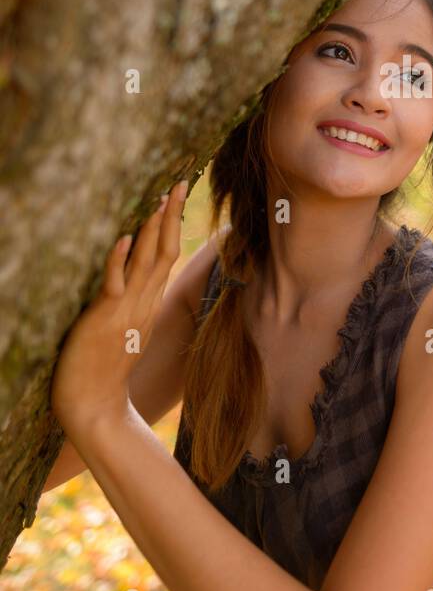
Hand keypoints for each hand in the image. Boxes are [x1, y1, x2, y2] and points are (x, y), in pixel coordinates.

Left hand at [50, 181, 187, 437]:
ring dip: (154, 228)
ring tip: (162, 198)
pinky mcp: (105, 320)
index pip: (168, 256)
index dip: (174, 225)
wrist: (94, 408)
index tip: (177, 198)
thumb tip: (131, 284)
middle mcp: (143, 304)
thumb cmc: (102, 374)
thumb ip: (131, 308)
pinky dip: (120, 259)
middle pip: (165, 251)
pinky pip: (115, 284)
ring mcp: (126, 311)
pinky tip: (125, 237)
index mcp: (149, 305)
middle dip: (172, 215)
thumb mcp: (125, 334)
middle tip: (180, 182)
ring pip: (148, 262)